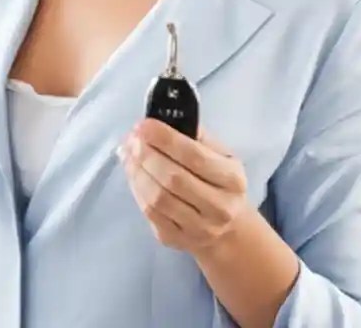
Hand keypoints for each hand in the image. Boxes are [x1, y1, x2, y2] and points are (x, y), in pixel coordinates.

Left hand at [117, 118, 251, 257]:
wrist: (228, 230)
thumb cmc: (220, 182)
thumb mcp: (222, 156)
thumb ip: (198, 136)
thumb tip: (164, 120)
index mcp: (232, 179)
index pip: (195, 156)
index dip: (166, 139)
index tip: (144, 124)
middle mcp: (219, 207)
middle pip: (173, 178)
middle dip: (146, 154)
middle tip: (132, 138)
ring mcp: (198, 228)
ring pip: (158, 198)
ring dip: (137, 172)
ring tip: (128, 153)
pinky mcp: (176, 240)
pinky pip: (150, 213)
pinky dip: (136, 189)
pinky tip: (133, 173)